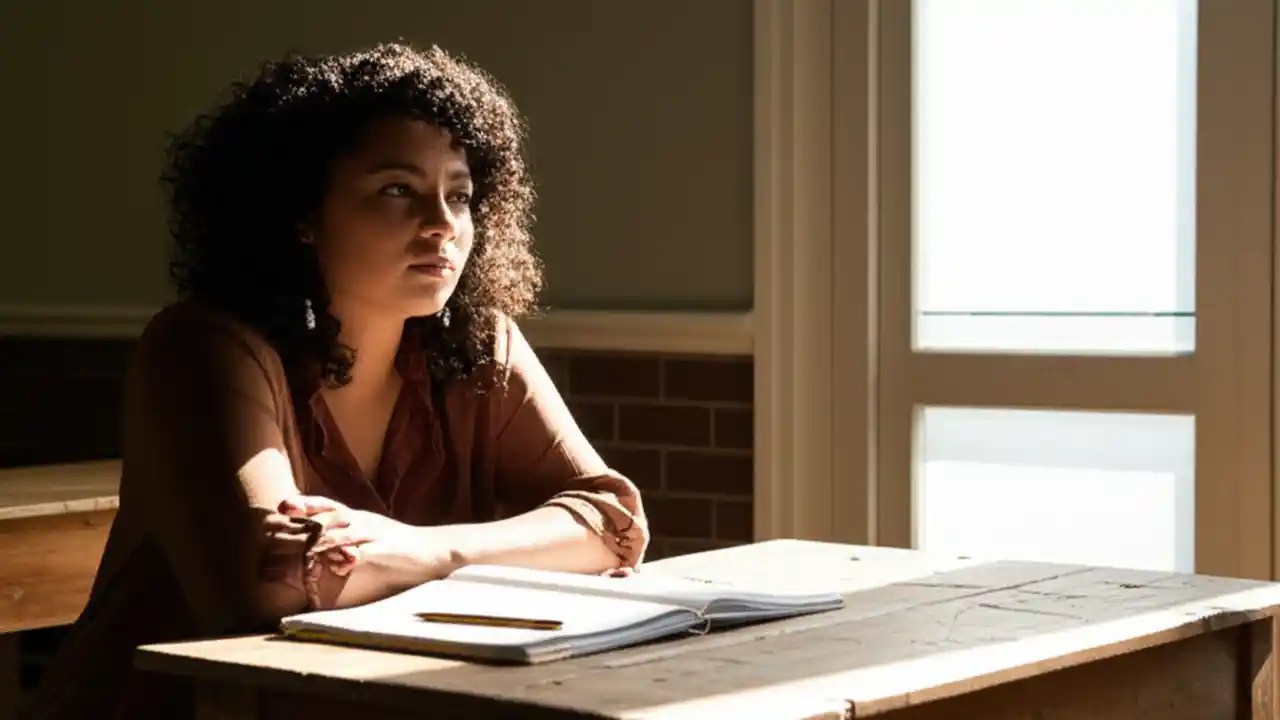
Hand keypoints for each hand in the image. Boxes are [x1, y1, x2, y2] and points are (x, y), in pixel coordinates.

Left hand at [278, 495, 455, 593]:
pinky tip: (338, 566)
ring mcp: (375, 534)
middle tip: (285, 512)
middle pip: (332, 513)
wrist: (433, 548)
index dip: (307, 503)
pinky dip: (348, 559)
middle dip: (308, 513)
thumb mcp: (368, 535)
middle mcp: (364, 521)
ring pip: (344, 531)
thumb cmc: (395, 546)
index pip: (329, 504)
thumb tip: (311, 548)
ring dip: (323, 538)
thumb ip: (343, 538)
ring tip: (307, 546)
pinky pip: (363, 553)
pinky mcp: (385, 550)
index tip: (283, 504)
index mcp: (358, 517)